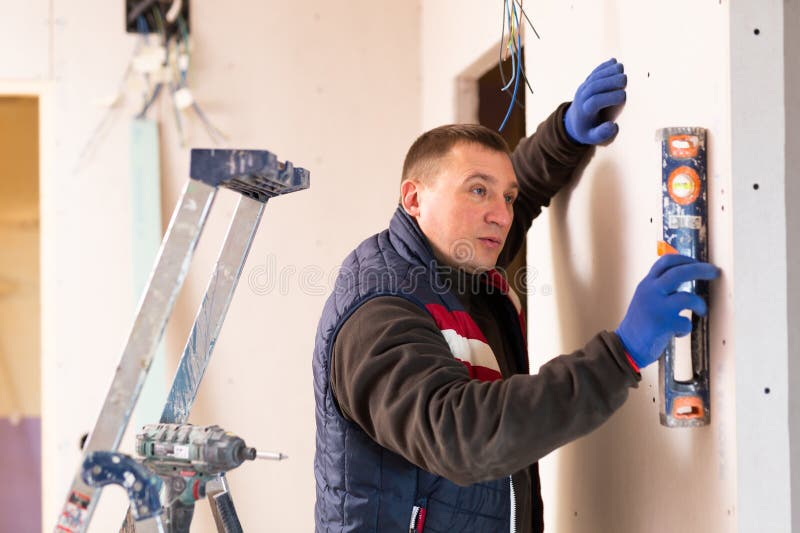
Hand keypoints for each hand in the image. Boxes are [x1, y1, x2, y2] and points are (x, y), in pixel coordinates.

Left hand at [564, 58, 626, 144]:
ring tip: (622, 68)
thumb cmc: (586, 130)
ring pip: (594, 77)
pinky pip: (594, 72)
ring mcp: (582, 88)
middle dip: (609, 81)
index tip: (624, 96)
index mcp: (583, 111)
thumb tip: (613, 126)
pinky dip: (604, 66)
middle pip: (594, 86)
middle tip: (625, 80)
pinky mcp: (586, 82)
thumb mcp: (591, 138)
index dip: (608, 98)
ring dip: (608, 71)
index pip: (594, 102)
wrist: (573, 122)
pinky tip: (615, 62)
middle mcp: (581, 97)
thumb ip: (601, 134)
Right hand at [616, 254, 719, 368]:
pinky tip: (677, 333)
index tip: (697, 262)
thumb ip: (659, 287)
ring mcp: (658, 307)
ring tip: (701, 310)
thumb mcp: (644, 298)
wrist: (626, 345)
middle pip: (679, 272)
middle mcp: (651, 292)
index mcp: (646, 284)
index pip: (665, 262)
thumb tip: (684, 276)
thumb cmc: (639, 323)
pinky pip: (686, 322)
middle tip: (714, 272)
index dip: (685, 259)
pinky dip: (685, 328)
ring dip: (699, 304)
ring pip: (688, 297)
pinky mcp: (664, 324)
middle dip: (701, 270)